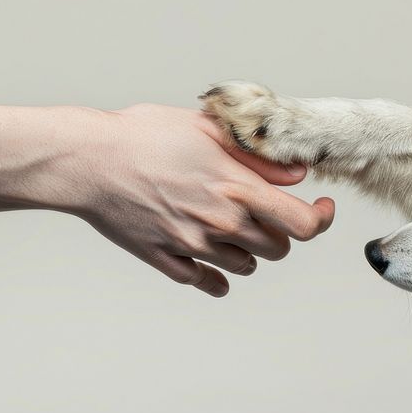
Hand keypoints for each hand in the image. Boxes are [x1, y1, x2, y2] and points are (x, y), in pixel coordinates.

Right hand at [27, 104, 335, 296]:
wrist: (89, 160)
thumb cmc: (143, 135)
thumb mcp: (207, 129)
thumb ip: (258, 157)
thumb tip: (296, 174)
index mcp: (236, 189)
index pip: (304, 224)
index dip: (322, 219)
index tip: (321, 209)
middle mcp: (221, 223)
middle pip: (278, 249)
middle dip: (279, 231)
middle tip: (264, 210)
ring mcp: (193, 246)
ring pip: (245, 267)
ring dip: (248, 250)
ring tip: (230, 225)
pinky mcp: (166, 260)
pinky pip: (205, 282)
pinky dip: (214, 276)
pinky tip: (210, 259)